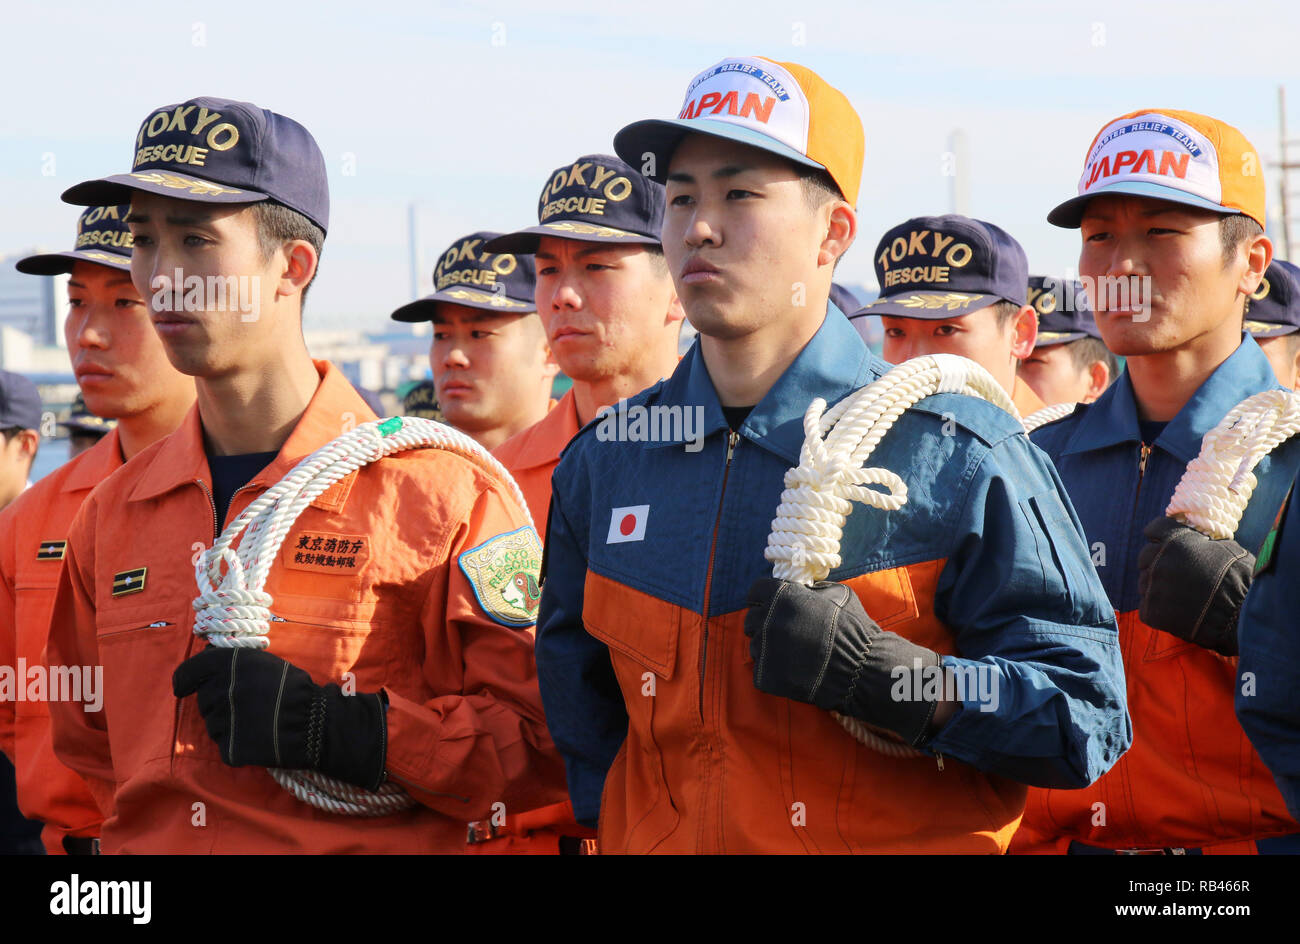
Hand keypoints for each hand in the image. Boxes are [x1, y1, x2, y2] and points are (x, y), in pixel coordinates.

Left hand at [173, 647, 387, 789]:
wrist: (314, 722)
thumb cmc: (294, 688)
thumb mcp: (264, 662)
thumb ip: (235, 663)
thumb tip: (209, 665)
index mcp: (229, 664)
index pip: (189, 671)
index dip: (184, 680)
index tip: (183, 688)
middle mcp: (220, 690)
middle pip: (204, 701)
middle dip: (219, 703)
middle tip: (248, 706)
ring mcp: (223, 721)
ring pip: (213, 725)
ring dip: (228, 725)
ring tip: (257, 723)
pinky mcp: (230, 748)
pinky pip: (225, 746)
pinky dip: (238, 745)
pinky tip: (259, 739)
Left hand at [744, 577, 943, 746]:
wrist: (859, 669)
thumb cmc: (852, 626)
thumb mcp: (836, 593)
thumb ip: (810, 590)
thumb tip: (799, 589)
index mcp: (781, 596)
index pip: (756, 592)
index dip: (765, 598)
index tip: (774, 606)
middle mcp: (766, 620)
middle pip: (751, 620)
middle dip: (764, 623)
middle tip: (785, 633)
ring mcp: (763, 649)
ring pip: (755, 646)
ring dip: (768, 648)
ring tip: (794, 654)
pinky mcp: (764, 676)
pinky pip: (761, 669)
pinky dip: (774, 671)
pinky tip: (794, 670)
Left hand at [1137, 517, 1251, 656]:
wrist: (1242, 613)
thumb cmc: (1240, 577)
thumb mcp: (1224, 547)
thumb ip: (1199, 542)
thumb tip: (1195, 540)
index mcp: (1174, 540)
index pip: (1154, 529)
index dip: (1162, 536)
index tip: (1168, 543)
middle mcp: (1157, 560)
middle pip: (1146, 556)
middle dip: (1159, 562)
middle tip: (1177, 574)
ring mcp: (1151, 586)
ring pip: (1145, 582)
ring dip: (1158, 586)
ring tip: (1182, 595)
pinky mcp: (1150, 610)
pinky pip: (1146, 606)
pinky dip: (1158, 609)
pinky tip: (1177, 611)